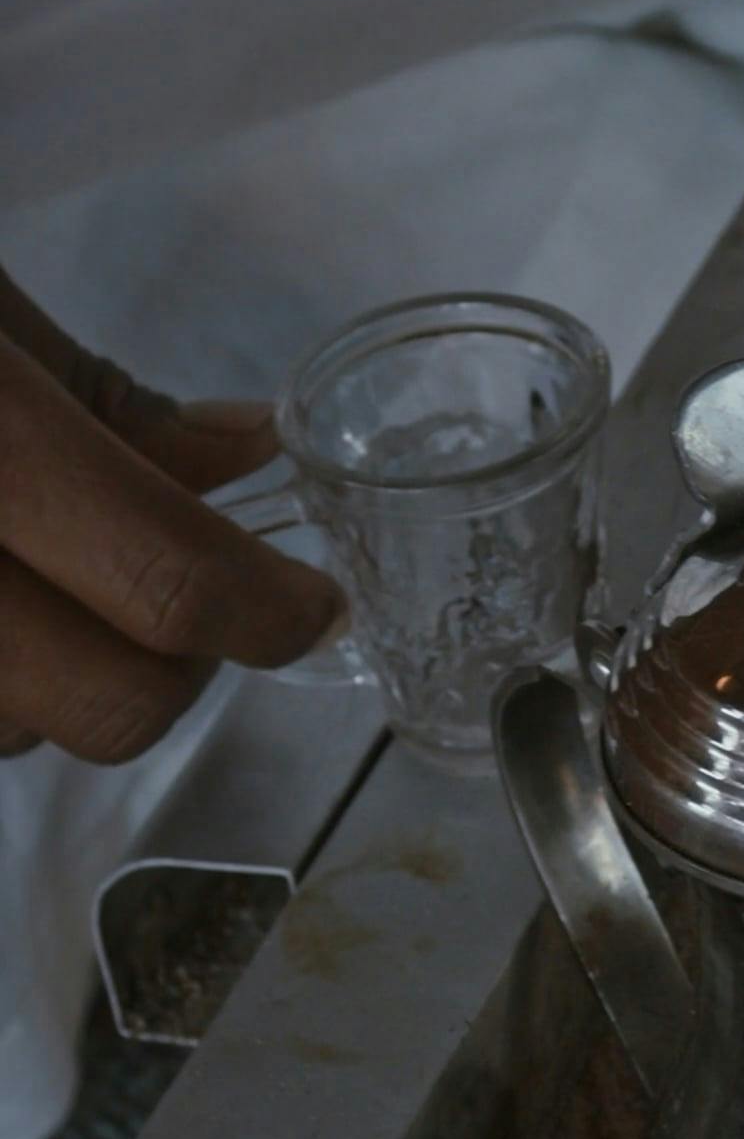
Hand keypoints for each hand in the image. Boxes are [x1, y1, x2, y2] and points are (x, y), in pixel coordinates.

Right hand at [0, 270, 341, 763]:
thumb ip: (108, 401)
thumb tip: (245, 451)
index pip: (167, 580)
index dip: (270, 611)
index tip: (317, 605)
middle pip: (115, 705)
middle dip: (180, 666)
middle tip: (189, 602)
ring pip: (26, 737)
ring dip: (67, 685)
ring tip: (52, 586)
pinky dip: (3, 684)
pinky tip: (2, 607)